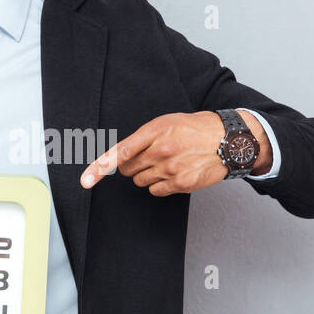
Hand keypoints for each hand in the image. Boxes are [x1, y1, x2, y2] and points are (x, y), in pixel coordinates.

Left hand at [79, 110, 271, 195]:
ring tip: (167, 162)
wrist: (227, 139)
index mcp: (154, 131)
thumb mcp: (167, 123)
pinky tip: (174, 173)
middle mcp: (160, 150)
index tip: (86, 180)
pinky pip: (156, 190)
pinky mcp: (181, 183)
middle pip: (127, 170)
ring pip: (140, 181)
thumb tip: (123, 158)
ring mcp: (170, 168)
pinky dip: (160, 185)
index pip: (120, 152)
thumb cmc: (195, 129)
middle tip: (150, 157)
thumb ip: (143, 138)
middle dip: (132, 165)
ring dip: (147, 175)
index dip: (100, 167)